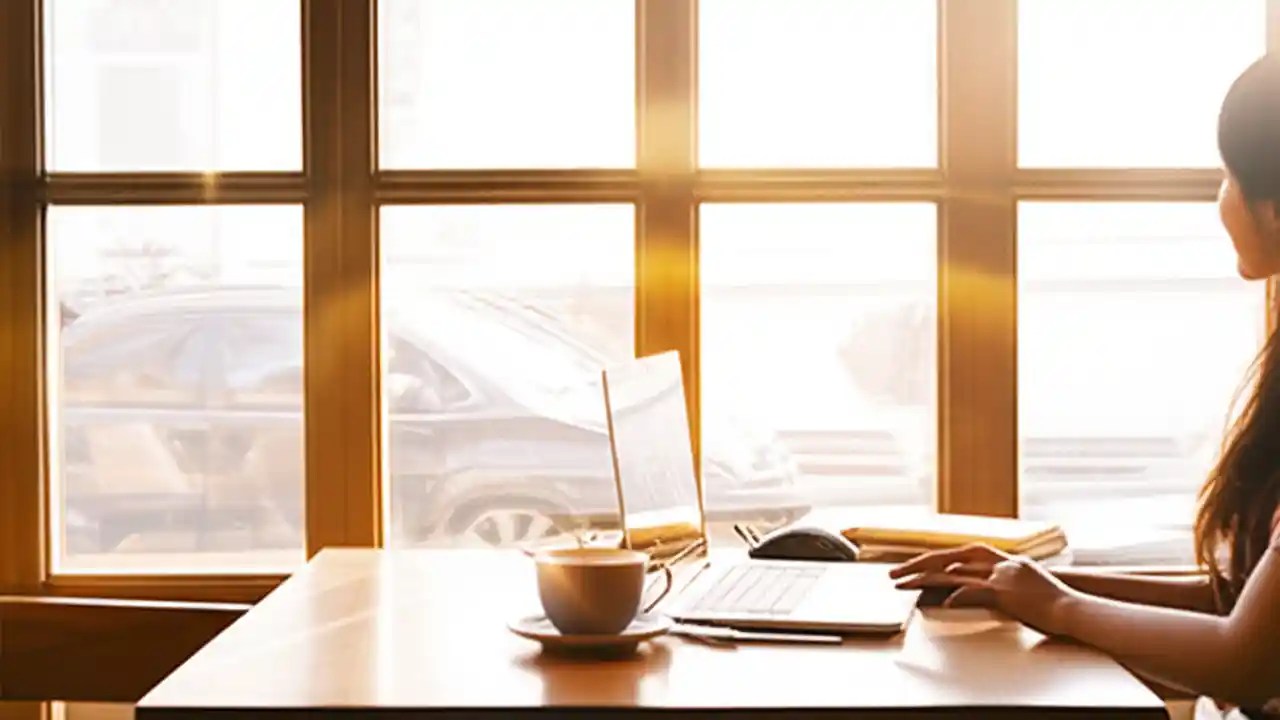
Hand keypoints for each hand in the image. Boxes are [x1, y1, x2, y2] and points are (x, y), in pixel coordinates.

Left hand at [888, 544, 1077, 636]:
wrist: (1076, 610)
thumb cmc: (1054, 604)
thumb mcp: (1026, 587)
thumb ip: (1002, 585)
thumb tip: (977, 590)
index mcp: (1004, 560)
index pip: (962, 553)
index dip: (937, 558)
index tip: (917, 563)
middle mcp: (1000, 564)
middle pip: (951, 557)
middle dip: (920, 564)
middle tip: (895, 572)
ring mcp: (1002, 577)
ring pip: (953, 574)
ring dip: (924, 579)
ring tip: (902, 584)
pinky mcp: (1005, 595)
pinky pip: (974, 592)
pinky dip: (957, 596)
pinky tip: (942, 602)